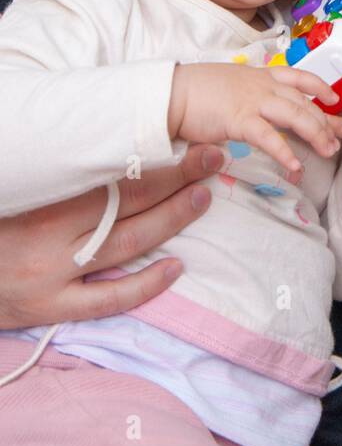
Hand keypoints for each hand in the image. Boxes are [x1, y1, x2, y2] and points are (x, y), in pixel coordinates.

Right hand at [0, 144, 221, 327]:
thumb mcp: (21, 185)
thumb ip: (58, 168)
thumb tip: (108, 140)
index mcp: (44, 196)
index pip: (115, 172)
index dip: (159, 156)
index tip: (192, 138)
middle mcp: (51, 234)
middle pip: (130, 203)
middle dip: (178, 179)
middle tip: (214, 158)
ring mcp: (52, 274)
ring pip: (127, 244)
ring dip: (171, 220)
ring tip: (202, 198)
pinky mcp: (49, 307)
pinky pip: (106, 300)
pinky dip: (144, 286)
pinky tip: (176, 268)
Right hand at [169, 63, 341, 177]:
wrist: (169, 93)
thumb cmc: (193, 91)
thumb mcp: (228, 83)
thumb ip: (246, 92)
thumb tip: (253, 105)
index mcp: (259, 75)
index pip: (298, 77)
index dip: (320, 86)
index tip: (333, 98)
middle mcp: (261, 85)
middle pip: (303, 101)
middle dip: (324, 121)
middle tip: (336, 140)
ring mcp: (252, 101)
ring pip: (296, 115)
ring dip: (316, 134)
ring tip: (328, 152)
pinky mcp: (240, 120)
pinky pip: (270, 138)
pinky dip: (285, 153)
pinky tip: (295, 167)